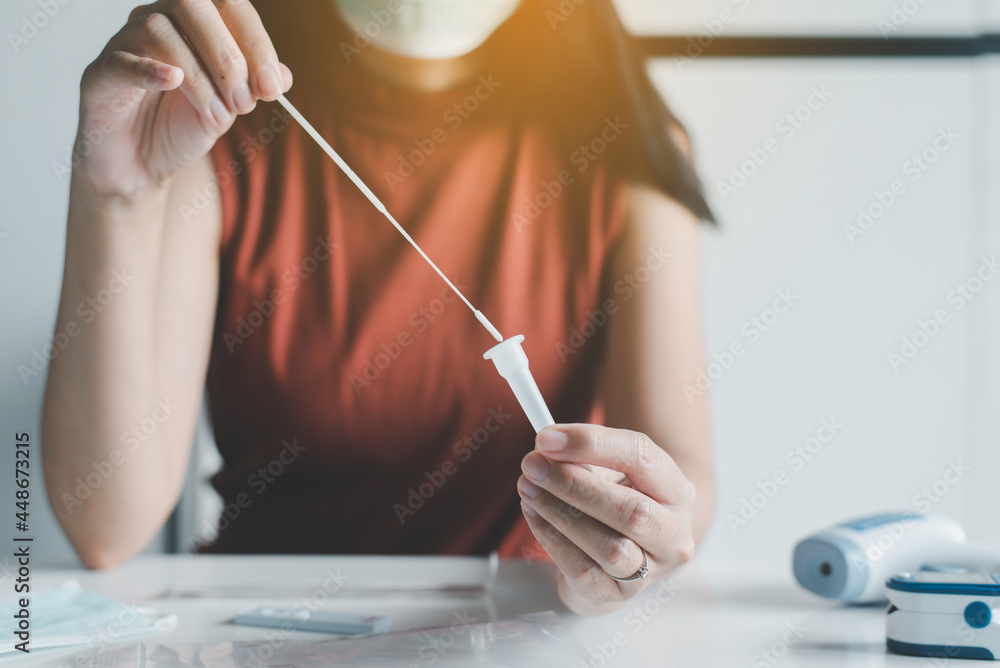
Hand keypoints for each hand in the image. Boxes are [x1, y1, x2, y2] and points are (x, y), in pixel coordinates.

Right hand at [76, 0, 292, 196]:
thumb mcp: (229, 108)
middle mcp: (157, 20)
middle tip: (244, 102)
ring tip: (218, 115)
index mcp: (193, 22)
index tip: (273, 86)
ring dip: (199, 76)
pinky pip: (123, 62)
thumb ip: (253, 88)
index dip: (256, 43)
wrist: (141, 165)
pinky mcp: (100, 74)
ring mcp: (124, 43)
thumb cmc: (180, 127)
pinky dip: (151, 70)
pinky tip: (173, 82)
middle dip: (229, 55)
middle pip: (193, 6)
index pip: (229, 6)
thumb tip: (280, 76)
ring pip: (159, 31)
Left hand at [517, 424, 696, 614]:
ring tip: (529, 489)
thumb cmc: (617, 502)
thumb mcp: (612, 473)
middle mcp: (673, 534)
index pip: (642, 458)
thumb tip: (549, 448)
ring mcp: (651, 571)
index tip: (548, 437)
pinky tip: (534, 515)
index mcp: (677, 490)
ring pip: (609, 546)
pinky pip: (584, 570)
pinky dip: (553, 539)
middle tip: (533, 465)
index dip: (593, 443)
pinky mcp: (618, 596)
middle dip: (573, 484)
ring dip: (560, 513)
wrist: (627, 553)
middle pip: (631, 511)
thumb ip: (587, 459)